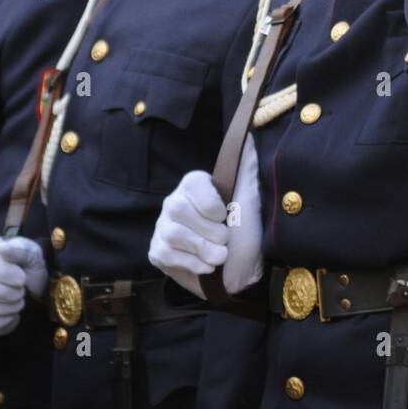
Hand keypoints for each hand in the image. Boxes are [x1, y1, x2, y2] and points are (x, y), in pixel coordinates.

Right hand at [0, 236, 47, 336]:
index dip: (3, 272)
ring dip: (3, 308)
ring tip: (18, 303)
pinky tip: (10, 315)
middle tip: (21, 292)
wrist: (21, 288)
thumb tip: (1, 248)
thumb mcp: (28, 252)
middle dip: (4, 292)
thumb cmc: (23, 266)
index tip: (22, 279)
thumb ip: (17, 250)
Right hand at [148, 140, 262, 298]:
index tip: (225, 216)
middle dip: (208, 232)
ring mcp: (163, 228)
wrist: (241, 275)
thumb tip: (247, 133)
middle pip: (178, 210)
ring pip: (173, 234)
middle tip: (225, 241)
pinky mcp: (158, 252)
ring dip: (203, 251)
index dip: (209, 203)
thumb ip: (246, 167)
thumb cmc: (246, 234)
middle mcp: (174, 203)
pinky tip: (205, 266)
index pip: (191, 184)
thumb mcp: (249, 201)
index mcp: (195, 187)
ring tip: (219, 257)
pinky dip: (192, 264)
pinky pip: (166, 254)